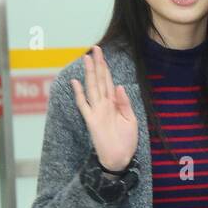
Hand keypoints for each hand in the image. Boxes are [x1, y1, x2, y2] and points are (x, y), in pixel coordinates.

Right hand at [71, 44, 137, 171]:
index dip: (106, 68)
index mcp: (114, 104)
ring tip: (87, 58)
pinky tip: (76, 82)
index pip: (108, 82)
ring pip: (92, 88)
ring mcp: (97, 111)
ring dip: (89, 73)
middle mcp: (104, 105)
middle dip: (98, 64)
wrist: (120, 159)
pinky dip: (79, 93)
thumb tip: (119, 86)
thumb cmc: (126, 142)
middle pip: (99, 80)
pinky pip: (84, 105)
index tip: (103, 55)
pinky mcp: (91, 120)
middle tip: (95, 49)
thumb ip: (124, 103)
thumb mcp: (131, 120)